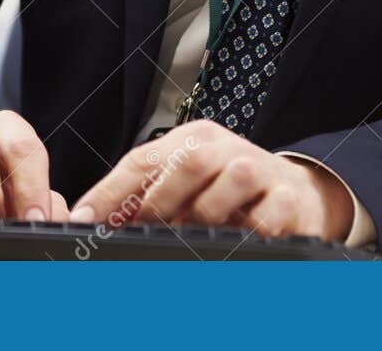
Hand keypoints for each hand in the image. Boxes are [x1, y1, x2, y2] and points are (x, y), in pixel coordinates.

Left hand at [68, 120, 354, 240]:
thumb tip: (92, 220)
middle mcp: (226, 147)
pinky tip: (235, 242)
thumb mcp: (187, 184)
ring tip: (195, 236)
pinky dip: (244, 234)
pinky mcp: (287, 199)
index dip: (110, 191)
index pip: (143, 159)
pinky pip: (263, 219)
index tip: (84, 220)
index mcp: (194, 140)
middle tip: (144, 231)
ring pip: (229, 182)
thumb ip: (145, 195)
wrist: (297, 192)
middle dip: (160, 201)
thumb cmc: (230, 189)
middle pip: (188, 162)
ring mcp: (259, 170)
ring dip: (205, 215)